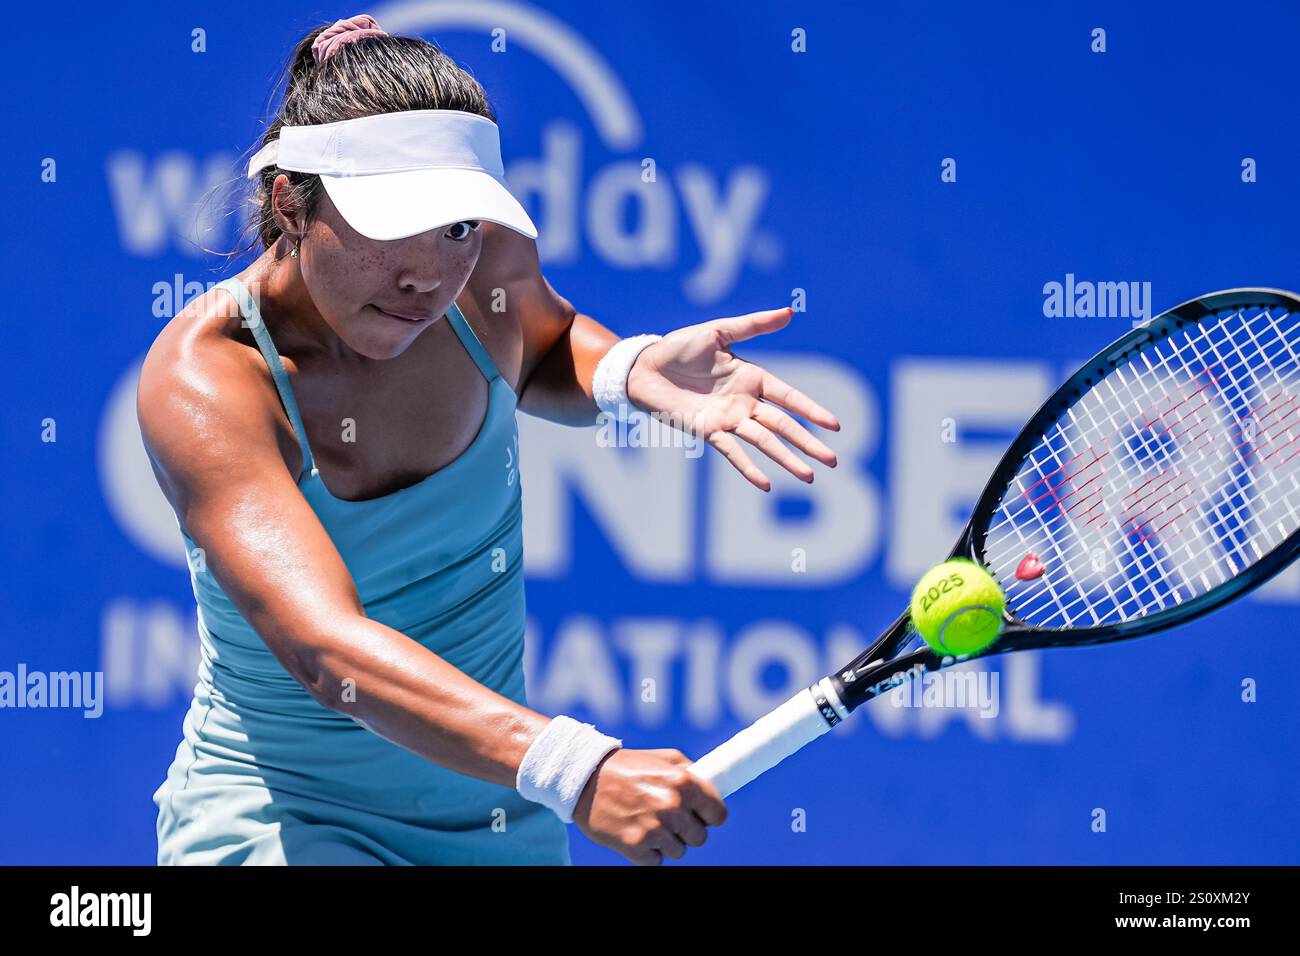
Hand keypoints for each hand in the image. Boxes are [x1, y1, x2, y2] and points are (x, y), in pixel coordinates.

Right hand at [572, 748, 726, 864]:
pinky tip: (635, 833)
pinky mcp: (636, 847)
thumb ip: (689, 772)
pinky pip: (656, 861)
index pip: (718, 815)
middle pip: (699, 837)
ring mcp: (654, 828)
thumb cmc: (626, 767)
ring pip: (678, 851)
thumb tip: (712, 788)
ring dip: (666, 842)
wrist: (584, 778)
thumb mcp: (663, 758)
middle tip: (668, 819)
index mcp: (684, 782)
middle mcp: (673, 806)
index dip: (709, 816)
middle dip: (686, 830)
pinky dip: (647, 852)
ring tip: (647, 823)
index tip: (700, 816)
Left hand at [625, 307, 839, 491]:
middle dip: (808, 443)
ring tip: (808, 477)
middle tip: (832, 461)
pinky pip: (732, 451)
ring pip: (764, 442)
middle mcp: (744, 402)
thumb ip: (754, 325)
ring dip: (786, 459)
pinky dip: (748, 467)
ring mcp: (727, 419)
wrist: (643, 367)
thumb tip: (790, 310)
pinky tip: (766, 484)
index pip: (790, 398)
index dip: (811, 411)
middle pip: (783, 426)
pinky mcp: (707, 431)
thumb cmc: (679, 347)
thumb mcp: (718, 331)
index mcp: (752, 378)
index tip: (835, 426)